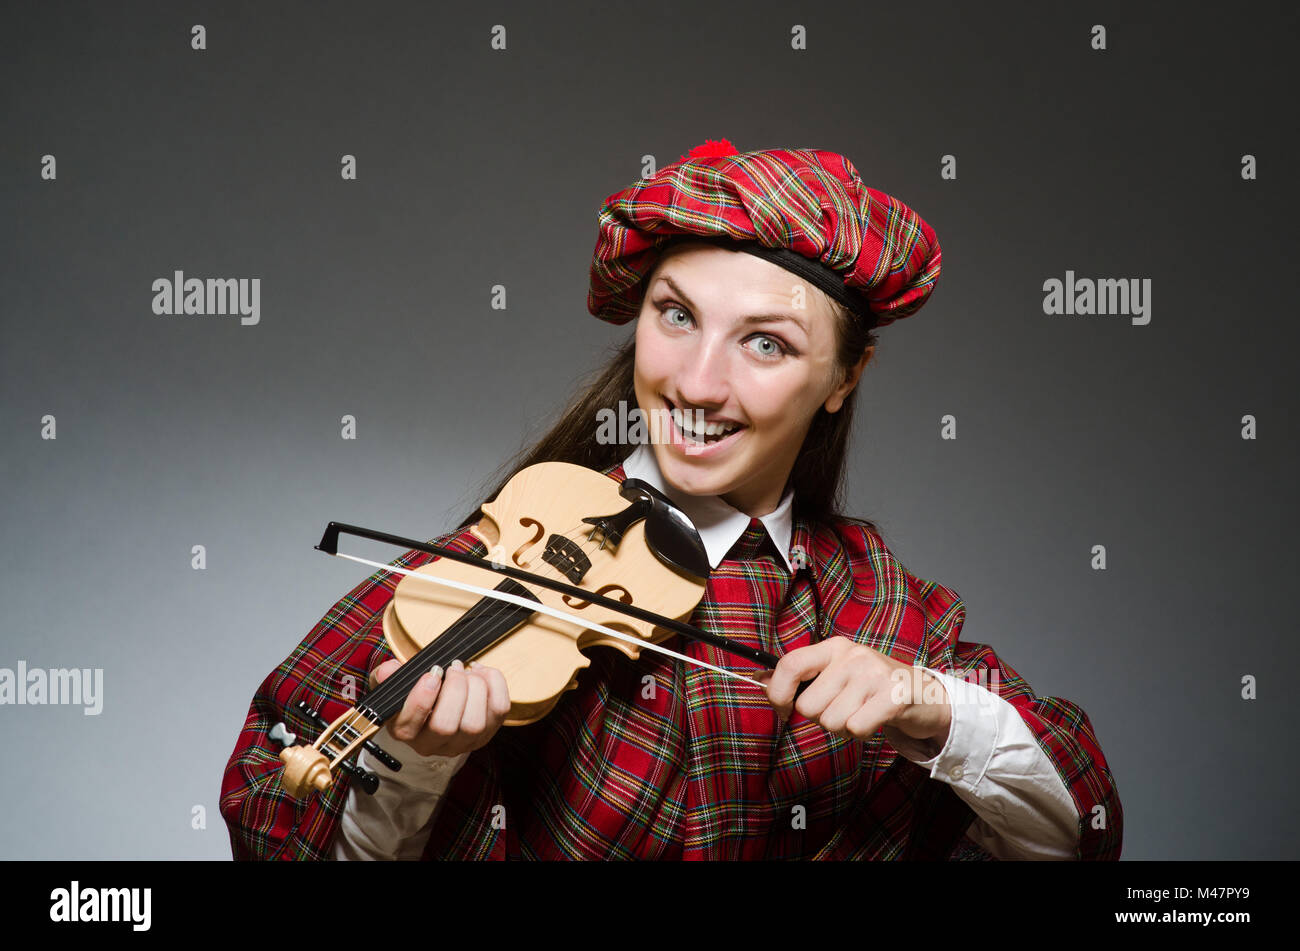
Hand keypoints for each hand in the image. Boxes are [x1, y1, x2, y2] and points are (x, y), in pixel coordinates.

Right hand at [369, 657, 510, 757]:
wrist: (436, 706)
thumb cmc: (414, 693)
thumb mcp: (395, 685)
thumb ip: (388, 676)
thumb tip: (389, 669)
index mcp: (405, 731)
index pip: (410, 725)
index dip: (421, 698)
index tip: (431, 674)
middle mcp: (433, 744)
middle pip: (446, 725)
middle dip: (454, 690)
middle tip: (454, 667)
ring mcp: (462, 742)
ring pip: (475, 724)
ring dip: (476, 688)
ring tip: (468, 670)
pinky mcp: (487, 733)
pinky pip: (499, 711)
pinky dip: (495, 686)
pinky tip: (482, 673)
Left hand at [764, 636, 951, 745]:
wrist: (924, 695)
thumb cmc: (870, 687)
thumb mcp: (834, 674)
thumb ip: (798, 677)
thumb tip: (755, 681)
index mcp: (833, 647)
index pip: (789, 664)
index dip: (777, 693)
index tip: (783, 709)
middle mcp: (852, 655)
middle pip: (809, 706)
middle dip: (821, 718)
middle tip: (844, 708)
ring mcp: (875, 673)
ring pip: (831, 722)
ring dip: (844, 727)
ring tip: (862, 713)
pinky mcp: (894, 696)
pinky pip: (856, 728)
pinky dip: (862, 734)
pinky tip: (875, 720)